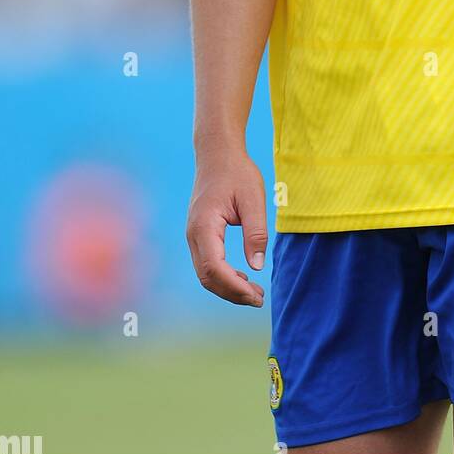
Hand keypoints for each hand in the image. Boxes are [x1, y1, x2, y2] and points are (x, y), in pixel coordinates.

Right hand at [186, 149, 268, 305]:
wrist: (218, 154)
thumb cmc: (237, 173)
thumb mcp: (253, 199)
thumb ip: (256, 232)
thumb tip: (257, 267)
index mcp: (204, 226)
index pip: (214, 268)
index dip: (234, 287)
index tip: (256, 295)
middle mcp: (193, 234)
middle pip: (207, 277)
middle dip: (232, 293)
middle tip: (260, 299)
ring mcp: (193, 236)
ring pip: (205, 274)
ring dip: (228, 287)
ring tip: (255, 293)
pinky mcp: (199, 235)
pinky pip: (207, 264)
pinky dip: (223, 277)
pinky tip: (243, 278)